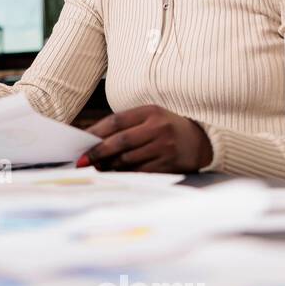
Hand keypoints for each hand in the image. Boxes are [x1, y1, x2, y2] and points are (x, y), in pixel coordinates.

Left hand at [81, 105, 213, 173]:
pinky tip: (115, 173)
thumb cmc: (167, 128)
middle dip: (98, 152)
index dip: (96, 132)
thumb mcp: (151, 117)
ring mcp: (164, 147)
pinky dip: (124, 173)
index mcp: (150, 112)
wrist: (202, 141)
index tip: (82, 141)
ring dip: (109, 165)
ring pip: (128, 159)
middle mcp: (158, 128)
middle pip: (120, 141)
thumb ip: (126, 125)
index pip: (116, 121)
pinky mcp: (168, 164)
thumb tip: (93, 140)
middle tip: (83, 160)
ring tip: (98, 167)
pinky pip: (139, 171)